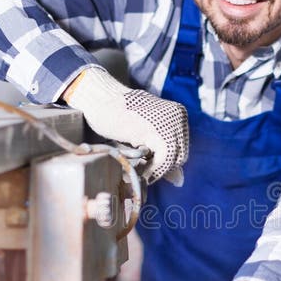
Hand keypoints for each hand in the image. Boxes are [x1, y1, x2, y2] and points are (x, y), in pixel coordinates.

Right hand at [64, 68, 188, 184]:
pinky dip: (152, 170)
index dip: (166, 162)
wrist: (100, 99)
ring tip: (139, 172)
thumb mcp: (145, 135)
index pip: (180, 148)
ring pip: (173, 159)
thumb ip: (162, 155)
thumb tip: (180, 181)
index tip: (149, 167)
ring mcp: (170, 123)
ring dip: (156, 170)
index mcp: (177, 114)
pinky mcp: (159, 132)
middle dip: (162, 167)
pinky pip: (163, 159)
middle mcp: (178, 117)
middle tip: (142, 170)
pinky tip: (139, 172)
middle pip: (180, 155)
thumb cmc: (116, 116)